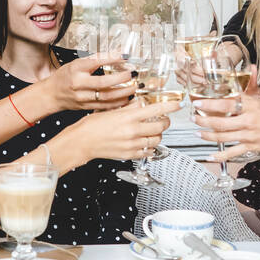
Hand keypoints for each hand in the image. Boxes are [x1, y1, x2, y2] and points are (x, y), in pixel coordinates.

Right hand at [43, 52, 137, 111]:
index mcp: (76, 69)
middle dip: (121, 79)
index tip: (125, 56)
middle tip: (131, 74)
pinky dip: (117, 103)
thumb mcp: (76, 63)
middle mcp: (78, 83)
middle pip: (103, 82)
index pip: (95, 61)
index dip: (111, 58)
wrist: (51, 94)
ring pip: (106, 97)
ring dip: (123, 92)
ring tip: (133, 87)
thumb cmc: (64, 77)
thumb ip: (94, 60)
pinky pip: (104, 106)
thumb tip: (116, 54)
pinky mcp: (86, 107)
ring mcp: (82, 97)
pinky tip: (126, 99)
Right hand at [61, 98, 179, 162]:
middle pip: (161, 126)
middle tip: (163, 119)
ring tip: (152, 131)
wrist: (82, 142)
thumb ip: (129, 108)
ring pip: (156, 140)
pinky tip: (145, 143)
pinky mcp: (130, 154)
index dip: (170, 106)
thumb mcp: (112, 111)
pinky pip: (148, 152)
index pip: (157, 109)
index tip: (178, 104)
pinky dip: (150, 147)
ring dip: (157, 135)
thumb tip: (141, 104)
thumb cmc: (92, 126)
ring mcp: (132, 144)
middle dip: (164, 122)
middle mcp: (133, 131)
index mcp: (129, 117)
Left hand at [191, 82, 259, 162]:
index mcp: (252, 106)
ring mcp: (249, 135)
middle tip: (194, 118)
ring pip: (223, 136)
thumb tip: (251, 69)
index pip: (227, 103)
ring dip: (207, 135)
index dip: (210, 104)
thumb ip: (253, 86)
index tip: (198, 102)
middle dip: (203, 120)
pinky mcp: (251, 147)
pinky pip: (232, 152)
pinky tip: (211, 155)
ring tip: (197, 133)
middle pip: (220, 121)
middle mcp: (249, 120)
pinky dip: (220, 155)